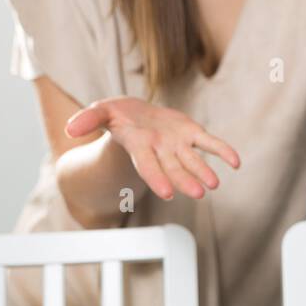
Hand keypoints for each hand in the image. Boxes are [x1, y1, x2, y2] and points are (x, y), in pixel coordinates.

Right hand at [65, 96, 239, 201]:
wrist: (135, 114)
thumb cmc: (116, 116)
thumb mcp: (100, 111)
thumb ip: (88, 120)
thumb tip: (70, 130)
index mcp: (139, 147)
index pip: (147, 166)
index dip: (156, 178)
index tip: (166, 193)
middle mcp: (160, 150)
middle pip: (173, 168)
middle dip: (184, 181)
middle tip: (198, 194)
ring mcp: (177, 144)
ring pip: (193, 161)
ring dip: (204, 172)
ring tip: (214, 184)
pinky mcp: (191, 134)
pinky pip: (210, 144)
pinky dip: (223, 152)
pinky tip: (236, 162)